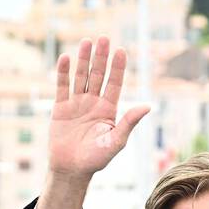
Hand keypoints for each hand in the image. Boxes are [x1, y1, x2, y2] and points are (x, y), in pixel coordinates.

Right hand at [46, 36, 148, 182]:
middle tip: (104, 38)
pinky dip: (63, 73)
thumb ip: (129, 122)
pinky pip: (62, 86)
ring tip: (87, 42)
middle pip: (98, 75)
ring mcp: (76, 104)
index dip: (118, 68)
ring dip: (84, 60)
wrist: (71, 170)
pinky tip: (65, 58)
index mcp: (108, 110)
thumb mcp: (116, 141)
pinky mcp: (60, 108)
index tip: (121, 51)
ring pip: (81, 77)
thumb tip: (148, 106)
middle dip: (101, 57)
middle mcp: (93, 103)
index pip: (115, 84)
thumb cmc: (96, 159)